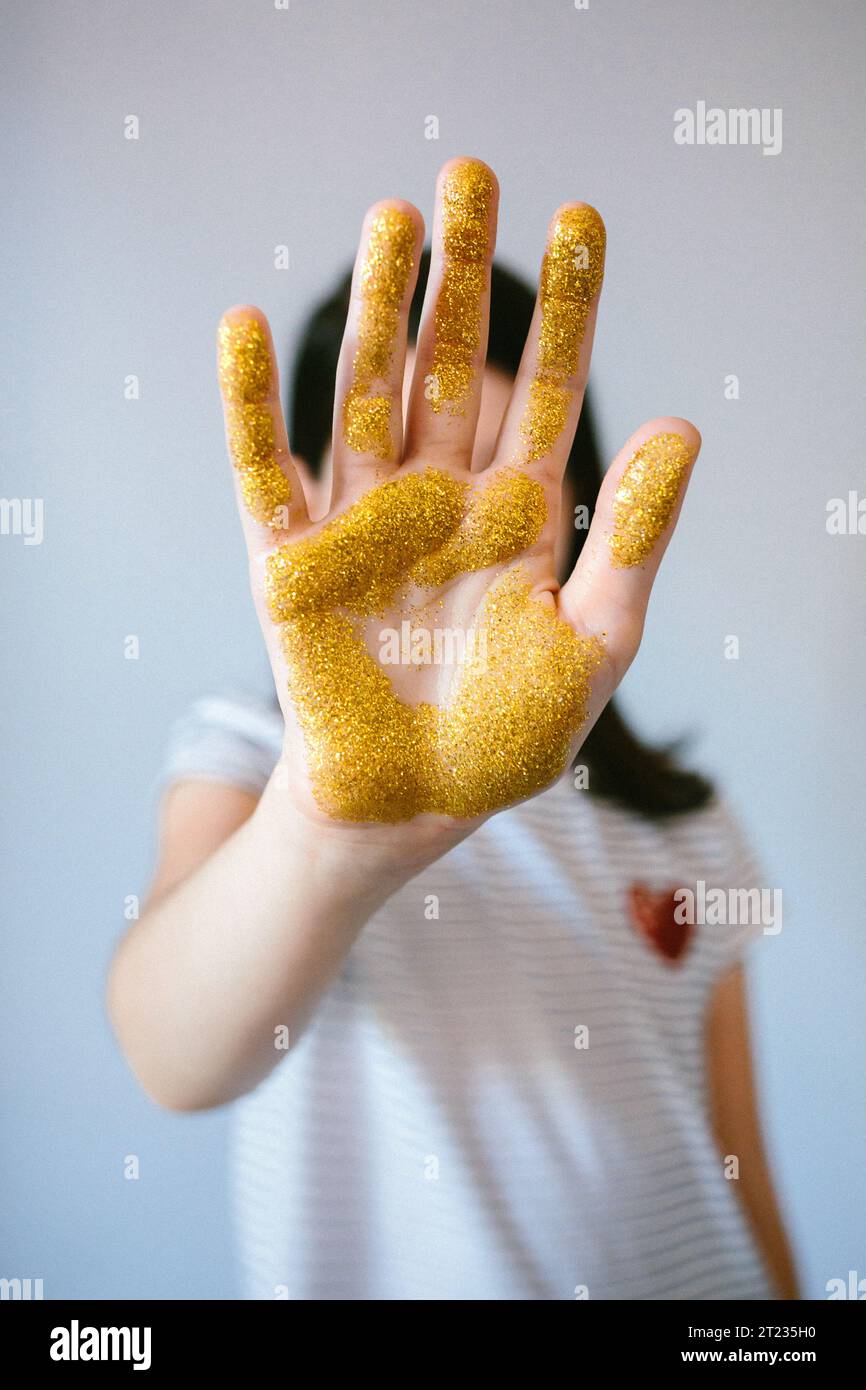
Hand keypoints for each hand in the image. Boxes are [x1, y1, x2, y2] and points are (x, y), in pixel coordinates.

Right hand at [216, 157, 699, 869]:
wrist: (408, 810)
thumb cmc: (506, 741)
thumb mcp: (593, 643)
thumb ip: (634, 541)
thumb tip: (686, 426)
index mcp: (518, 517)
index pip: (548, 393)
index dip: (565, 311)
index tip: (580, 221)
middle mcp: (440, 501)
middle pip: (450, 368)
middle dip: (462, 279)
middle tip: (471, 175)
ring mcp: (363, 525)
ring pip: (367, 395)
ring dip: (377, 311)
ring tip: (393, 217)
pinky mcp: (290, 562)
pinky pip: (264, 472)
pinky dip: (250, 404)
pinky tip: (247, 325)